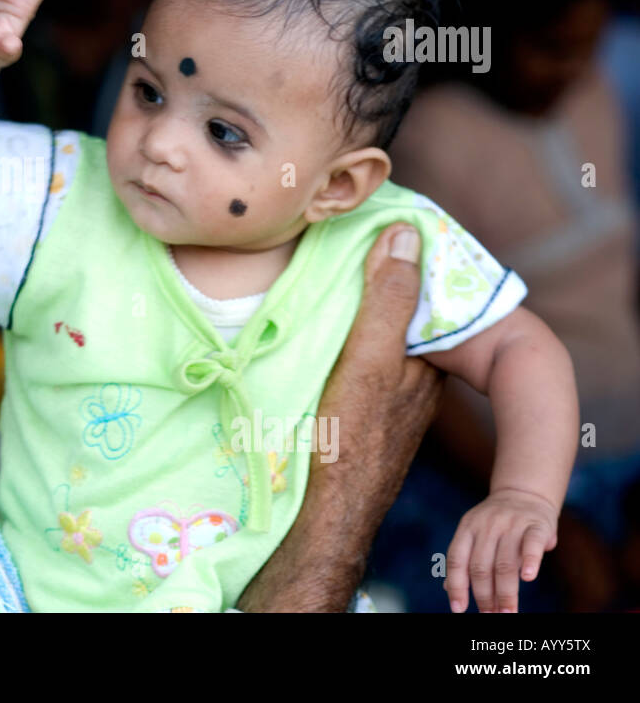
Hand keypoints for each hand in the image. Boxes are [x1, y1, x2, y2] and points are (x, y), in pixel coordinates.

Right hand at [239, 223, 444, 610]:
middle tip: (336, 236)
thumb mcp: (366, 362)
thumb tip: (404, 233)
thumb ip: (386, 301)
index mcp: (426, 361)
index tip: (375, 218)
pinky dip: (337, 335)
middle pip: (397, 310)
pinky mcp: (356, 412)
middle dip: (374, 275)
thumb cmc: (346, 439)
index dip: (402, 254)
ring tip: (315, 269)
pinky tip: (309, 326)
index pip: (422, 291)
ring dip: (351, 305)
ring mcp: (384, 397)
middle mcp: (413, 377)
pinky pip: (353, 357)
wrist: (320, 517)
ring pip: (374, 335)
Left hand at [445, 486, 558, 612]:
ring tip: (507, 612)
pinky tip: (528, 578)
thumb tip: (447, 587)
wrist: (525, 493)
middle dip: (484, 596)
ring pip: (505, 563)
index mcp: (467, 528)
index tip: (458, 609)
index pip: (457, 560)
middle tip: (490, 616)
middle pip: (481, 566)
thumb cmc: (497, 524)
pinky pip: (531, 544)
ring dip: (506, 592)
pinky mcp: (536, 525)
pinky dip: (530, 561)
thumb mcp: (474, 534)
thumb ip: (463, 559)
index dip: (457, 586)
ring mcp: (511, 524)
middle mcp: (486, 526)